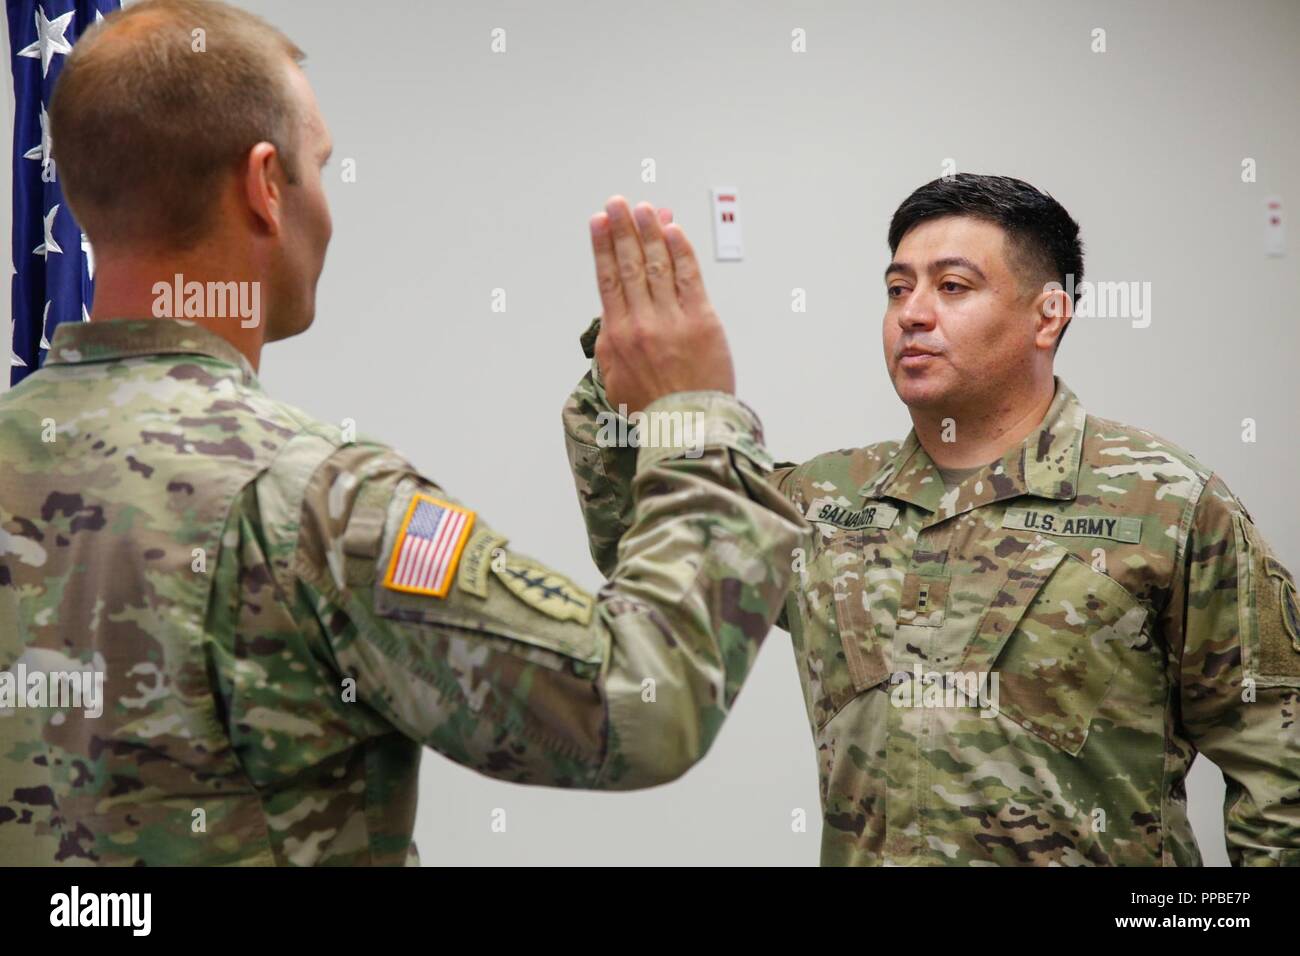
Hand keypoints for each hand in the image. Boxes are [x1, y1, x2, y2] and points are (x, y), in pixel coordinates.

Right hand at [589, 196, 735, 414]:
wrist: (687, 428)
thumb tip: (610, 318)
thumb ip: (610, 347)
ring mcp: (672, 319)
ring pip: (657, 264)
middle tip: (617, 203)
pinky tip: (673, 230)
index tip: (599, 222)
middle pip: (630, 265)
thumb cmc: (652, 411)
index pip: (607, 280)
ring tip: (644, 208)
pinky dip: (680, 251)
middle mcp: (641, 322)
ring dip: (650, 232)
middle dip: (623, 229)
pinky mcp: (702, 321)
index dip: (603, 247)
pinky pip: (689, 277)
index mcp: (617, 337)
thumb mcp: (615, 382)